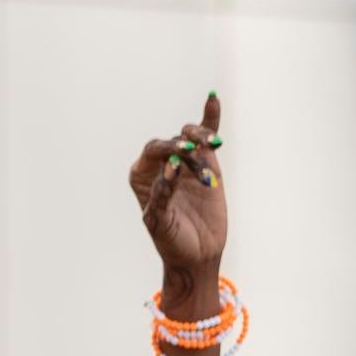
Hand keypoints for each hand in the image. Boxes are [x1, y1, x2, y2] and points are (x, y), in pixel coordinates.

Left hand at [132, 93, 228, 280]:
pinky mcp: (207, 167)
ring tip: (211, 144)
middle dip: (184, 145)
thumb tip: (171, 168)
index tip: (182, 157)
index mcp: (143, 175)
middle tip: (195, 152)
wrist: (197, 257)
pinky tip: (213, 99)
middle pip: (172, 142)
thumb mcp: (161, 222)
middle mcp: (162, 164)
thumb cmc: (172, 242)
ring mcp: (185, 164)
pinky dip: (210, 120)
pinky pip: (207, 140)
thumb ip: (162, 194)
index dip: (167, 150)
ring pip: (190, 139)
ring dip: (201, 138)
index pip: (153, 151)